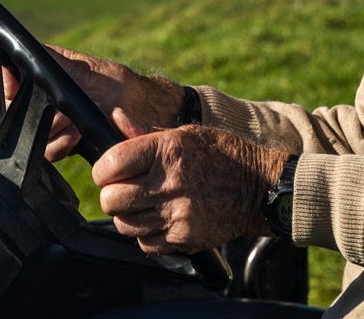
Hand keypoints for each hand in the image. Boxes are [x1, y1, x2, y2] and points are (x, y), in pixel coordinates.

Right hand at [1, 47, 184, 161]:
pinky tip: (77, 137)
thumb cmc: (120, 85)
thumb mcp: (87, 70)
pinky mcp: (64, 144)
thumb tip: (21, 52)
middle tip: (61, 112)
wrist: (147, 115)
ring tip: (74, 125)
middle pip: (16, 113)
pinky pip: (47, 153)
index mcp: (49, 74)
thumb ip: (53, 64)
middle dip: (36, 114)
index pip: (10, 82)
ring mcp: (55, 123)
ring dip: (52, 132)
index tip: (20, 90)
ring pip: (30, 135)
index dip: (9, 88)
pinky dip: (60, 146)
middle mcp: (47, 98)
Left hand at [93, 109, 289, 252]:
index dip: (103, 170)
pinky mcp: (184, 237)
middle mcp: (171, 182)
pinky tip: (160, 219)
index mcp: (168, 149)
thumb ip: (145, 132)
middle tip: (124, 189)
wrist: (260, 188)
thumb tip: (115, 118)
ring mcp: (178, 214)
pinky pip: (145, 243)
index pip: (111, 163)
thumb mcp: (187, 133)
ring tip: (144, 204)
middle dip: (112, 194)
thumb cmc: (224, 155)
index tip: (109, 171)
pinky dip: (146, 234)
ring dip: (128, 216)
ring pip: (124, 224)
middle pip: (112, 199)